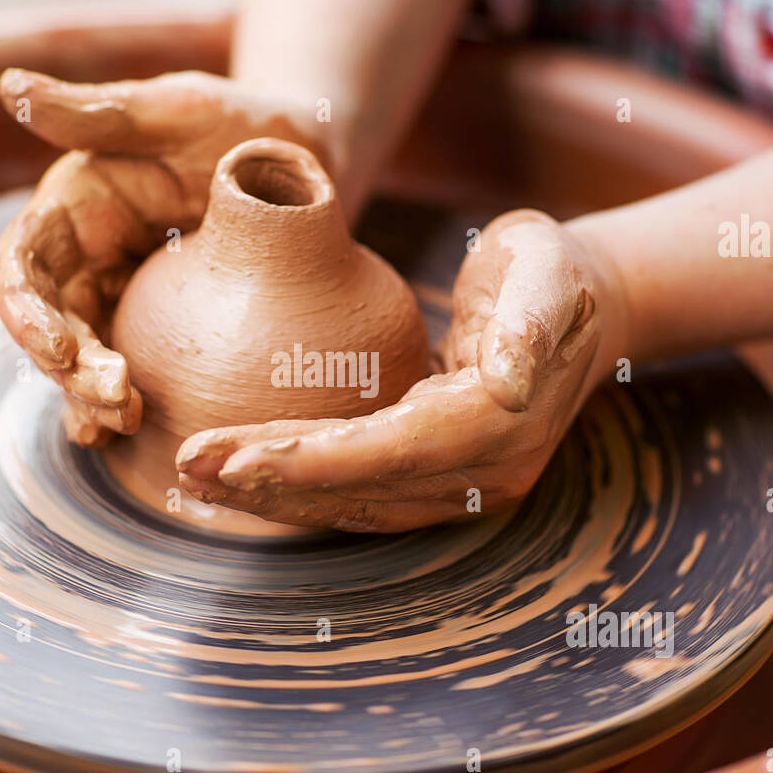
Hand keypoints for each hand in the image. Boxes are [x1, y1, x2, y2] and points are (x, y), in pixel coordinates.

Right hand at [0, 69, 326, 445]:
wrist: (311, 163)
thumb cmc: (245, 124)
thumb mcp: (180, 108)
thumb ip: (100, 111)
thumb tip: (9, 90)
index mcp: (76, 204)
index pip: (24, 265)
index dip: (27, 312)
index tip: (60, 349)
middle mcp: (87, 255)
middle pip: (48, 325)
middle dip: (66, 369)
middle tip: (114, 399)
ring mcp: (121, 296)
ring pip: (80, 359)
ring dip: (88, 397)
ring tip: (122, 421)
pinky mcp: (159, 328)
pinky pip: (126, 371)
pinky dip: (116, 405)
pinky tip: (125, 436)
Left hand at [175, 210, 627, 530]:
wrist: (582, 303)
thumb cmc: (552, 273)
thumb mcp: (548, 270)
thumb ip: (531, 318)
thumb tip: (509, 380)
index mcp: (502, 426)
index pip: (390, 454)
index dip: (310, 462)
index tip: (233, 458)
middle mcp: (483, 473)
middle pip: (360, 489)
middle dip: (271, 483)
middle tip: (190, 467)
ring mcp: (461, 482)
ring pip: (354, 501)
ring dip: (274, 493)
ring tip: (197, 475)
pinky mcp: (436, 473)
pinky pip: (360, 489)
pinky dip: (300, 486)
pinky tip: (245, 475)